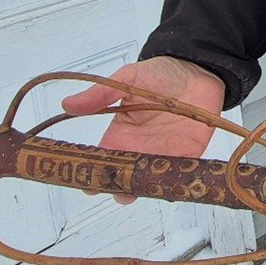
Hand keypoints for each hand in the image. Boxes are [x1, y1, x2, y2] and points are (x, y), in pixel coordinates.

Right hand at [60, 57, 225, 203]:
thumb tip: (67, 104)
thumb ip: (101, 94)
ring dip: (141, 191)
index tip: (87, 184)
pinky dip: (171, 186)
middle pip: (121, 179)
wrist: (198, 73)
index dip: (92, 174)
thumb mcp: (128, 78)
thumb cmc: (160, 74)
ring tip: (137, 192)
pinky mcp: (185, 158)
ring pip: (146, 184)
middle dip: (116, 188)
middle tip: (117, 190)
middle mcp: (138, 150)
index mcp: (120, 135)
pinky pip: (177, 178)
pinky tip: (166, 188)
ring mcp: (161, 156)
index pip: (100, 160)